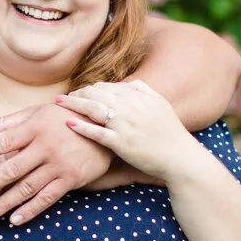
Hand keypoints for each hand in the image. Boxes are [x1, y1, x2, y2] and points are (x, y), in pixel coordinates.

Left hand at [0, 104, 112, 225]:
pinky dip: (31, 210)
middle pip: (11, 169)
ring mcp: (58, 164)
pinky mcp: (71, 179)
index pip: (2, 141)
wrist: (103, 127)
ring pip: (27, 188)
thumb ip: (6, 123)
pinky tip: (15, 220)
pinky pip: (47, 198)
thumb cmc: (62, 118)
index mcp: (34, 127)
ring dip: (5, 204)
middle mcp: (45, 146)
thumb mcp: (36, 114)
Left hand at [56, 80, 199, 184]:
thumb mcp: (160, 105)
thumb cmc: (170, 133)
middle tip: (64, 98)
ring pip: (93, 108)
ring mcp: (126, 125)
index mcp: (140, 96)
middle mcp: (131, 107)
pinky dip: (81, 126)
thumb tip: (126, 82)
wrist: (181, 158)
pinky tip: (68, 123)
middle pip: (96, 93)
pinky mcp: (122, 143)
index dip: (90, 88)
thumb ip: (143, 90)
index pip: (107, 86)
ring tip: (60, 104)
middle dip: (78, 93)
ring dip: (74, 104)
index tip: (79, 92)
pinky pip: (97, 132)